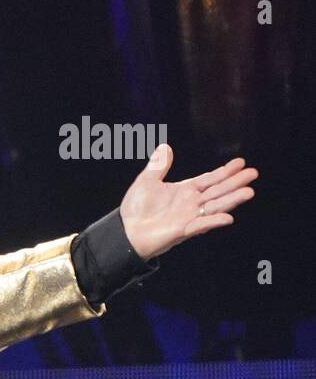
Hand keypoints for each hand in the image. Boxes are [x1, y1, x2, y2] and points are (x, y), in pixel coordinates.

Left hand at [119, 143, 257, 260]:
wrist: (126, 231)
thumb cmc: (136, 208)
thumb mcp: (146, 182)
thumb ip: (158, 166)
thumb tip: (165, 147)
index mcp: (185, 191)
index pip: (210, 179)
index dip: (224, 171)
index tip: (240, 162)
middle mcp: (192, 203)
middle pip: (218, 191)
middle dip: (235, 182)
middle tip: (253, 173)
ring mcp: (190, 217)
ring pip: (216, 207)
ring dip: (232, 200)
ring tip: (249, 192)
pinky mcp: (183, 230)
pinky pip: (201, 225)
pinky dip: (213, 221)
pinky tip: (227, 218)